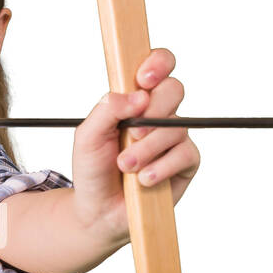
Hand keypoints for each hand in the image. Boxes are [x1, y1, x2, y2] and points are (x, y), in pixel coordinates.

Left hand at [71, 49, 200, 242]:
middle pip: (174, 89)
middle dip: (155, 109)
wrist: (99, 209)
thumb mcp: (87, 136)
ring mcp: (174, 137)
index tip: (143, 79)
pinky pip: (185, 154)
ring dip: (147, 149)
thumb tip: (139, 96)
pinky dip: (161, 167)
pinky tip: (143, 179)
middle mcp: (159, 114)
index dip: (157, 63)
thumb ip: (107, 109)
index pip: (158, 66)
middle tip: (132, 132)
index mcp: (136, 99)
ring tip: (125, 166)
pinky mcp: (185, 163)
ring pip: (175, 127)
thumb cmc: (93, 168)